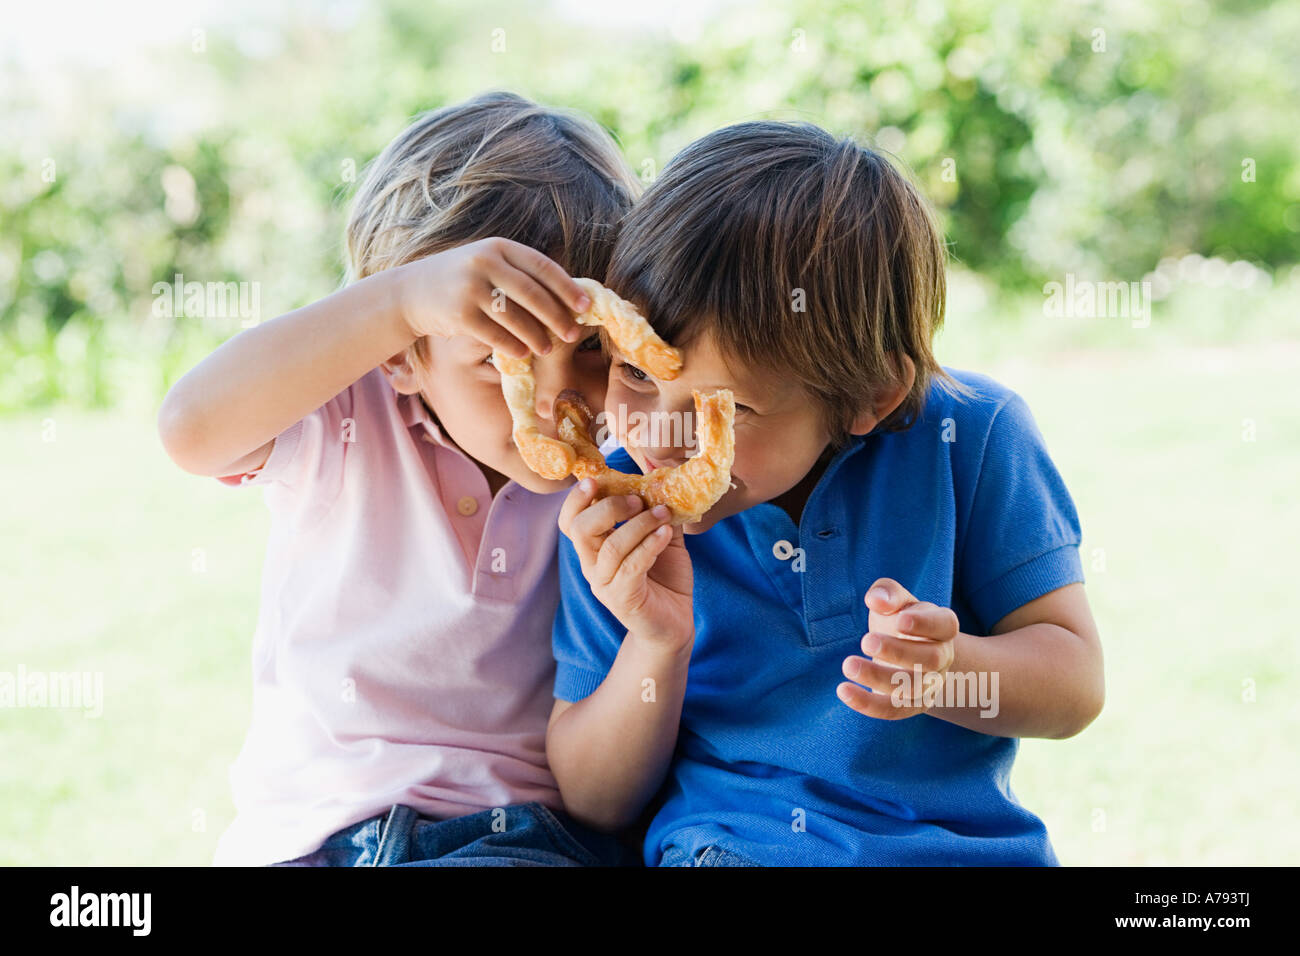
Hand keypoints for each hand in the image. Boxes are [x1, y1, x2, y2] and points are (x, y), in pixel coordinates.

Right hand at [392, 237, 591, 357]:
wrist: (410, 292)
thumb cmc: (460, 281)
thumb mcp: (486, 264)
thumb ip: (518, 273)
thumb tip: (565, 296)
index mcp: (498, 247)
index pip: (542, 266)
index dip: (567, 287)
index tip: (585, 306)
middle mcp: (484, 262)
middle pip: (532, 294)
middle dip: (557, 316)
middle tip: (574, 334)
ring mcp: (470, 287)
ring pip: (516, 317)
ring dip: (536, 336)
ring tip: (547, 349)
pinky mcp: (459, 314)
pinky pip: (495, 335)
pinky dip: (513, 346)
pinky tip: (523, 353)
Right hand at [558, 479, 693, 650]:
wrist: (675, 623)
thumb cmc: (665, 577)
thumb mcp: (661, 535)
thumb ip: (657, 508)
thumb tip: (661, 473)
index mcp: (594, 548)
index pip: (570, 520)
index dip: (577, 498)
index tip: (597, 479)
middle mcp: (592, 566)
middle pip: (579, 529)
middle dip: (607, 507)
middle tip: (636, 499)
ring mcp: (605, 585)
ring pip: (609, 547)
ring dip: (638, 524)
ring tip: (663, 514)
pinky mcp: (623, 600)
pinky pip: (631, 567)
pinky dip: (649, 544)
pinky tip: (665, 532)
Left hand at [837, 577, 959, 718]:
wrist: (906, 650)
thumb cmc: (898, 618)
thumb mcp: (894, 600)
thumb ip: (887, 593)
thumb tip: (876, 600)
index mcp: (943, 626)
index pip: (944, 625)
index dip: (925, 624)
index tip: (899, 620)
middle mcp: (942, 657)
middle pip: (930, 659)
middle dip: (898, 652)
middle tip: (866, 641)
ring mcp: (931, 684)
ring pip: (911, 689)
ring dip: (878, 678)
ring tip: (848, 665)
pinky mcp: (912, 705)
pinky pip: (894, 710)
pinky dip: (868, 704)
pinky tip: (844, 690)